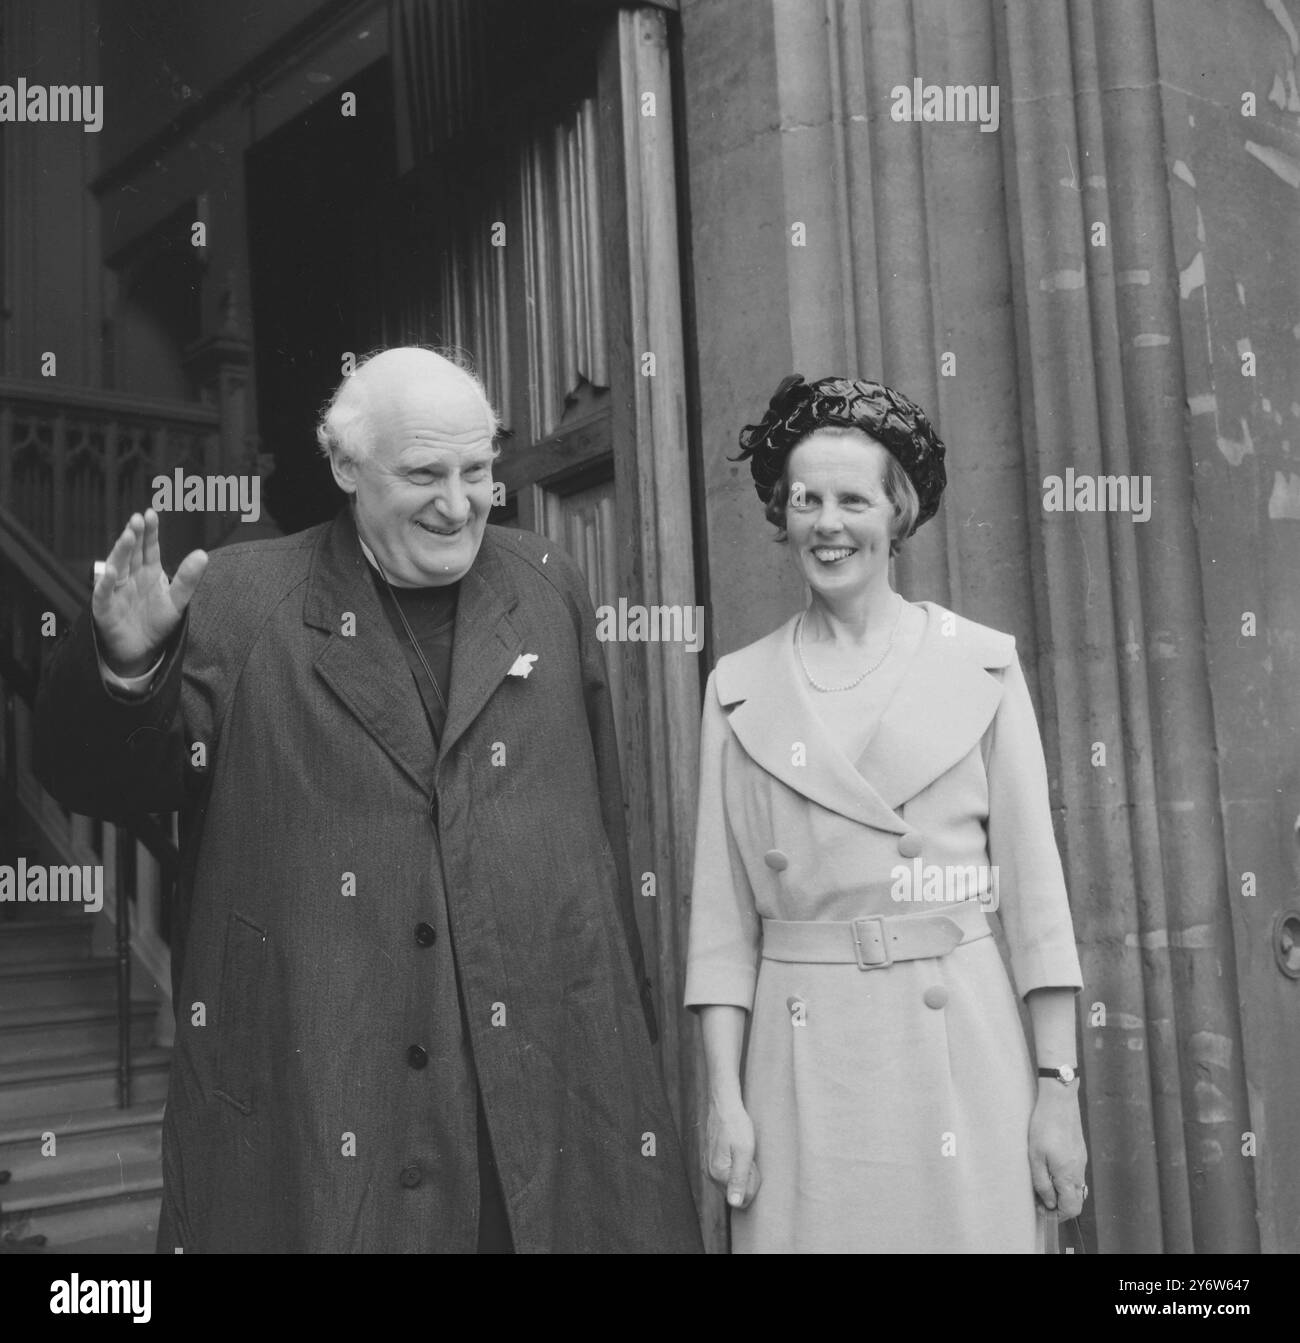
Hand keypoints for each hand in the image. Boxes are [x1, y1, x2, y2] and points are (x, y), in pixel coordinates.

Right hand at [93, 510, 206, 676]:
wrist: (141, 650)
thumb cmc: (157, 622)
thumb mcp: (177, 601)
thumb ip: (188, 579)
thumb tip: (203, 554)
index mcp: (148, 572)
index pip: (149, 548)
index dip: (150, 532)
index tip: (151, 514)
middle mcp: (130, 576)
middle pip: (132, 553)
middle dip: (134, 536)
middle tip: (138, 519)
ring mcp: (116, 590)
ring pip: (116, 567)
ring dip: (121, 552)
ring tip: (128, 537)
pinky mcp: (104, 608)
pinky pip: (103, 594)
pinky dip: (105, 584)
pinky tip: (110, 572)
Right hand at [705, 1095, 760, 1209]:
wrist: (725, 1104)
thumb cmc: (737, 1125)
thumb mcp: (744, 1152)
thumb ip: (739, 1179)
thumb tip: (734, 1204)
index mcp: (718, 1174)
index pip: (742, 1198)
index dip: (752, 1183)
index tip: (753, 1165)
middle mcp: (710, 1173)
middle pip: (736, 1191)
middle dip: (747, 1178)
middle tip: (749, 1157)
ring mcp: (709, 1166)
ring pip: (732, 1181)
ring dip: (742, 1171)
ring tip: (743, 1152)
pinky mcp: (711, 1159)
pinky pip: (728, 1172)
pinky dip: (736, 1165)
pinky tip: (737, 1150)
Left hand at [1028, 1085, 1087, 1217]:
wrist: (1059, 1100)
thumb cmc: (1045, 1125)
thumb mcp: (1035, 1156)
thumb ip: (1042, 1183)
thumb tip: (1049, 1203)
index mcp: (1068, 1175)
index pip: (1072, 1208)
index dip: (1057, 1215)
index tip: (1042, 1209)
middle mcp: (1079, 1171)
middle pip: (1075, 1200)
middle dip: (1059, 1205)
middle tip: (1040, 1198)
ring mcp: (1081, 1161)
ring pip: (1076, 1187)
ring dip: (1061, 1191)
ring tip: (1042, 1182)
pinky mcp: (1079, 1151)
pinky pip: (1075, 1174)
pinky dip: (1064, 1179)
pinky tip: (1049, 1168)